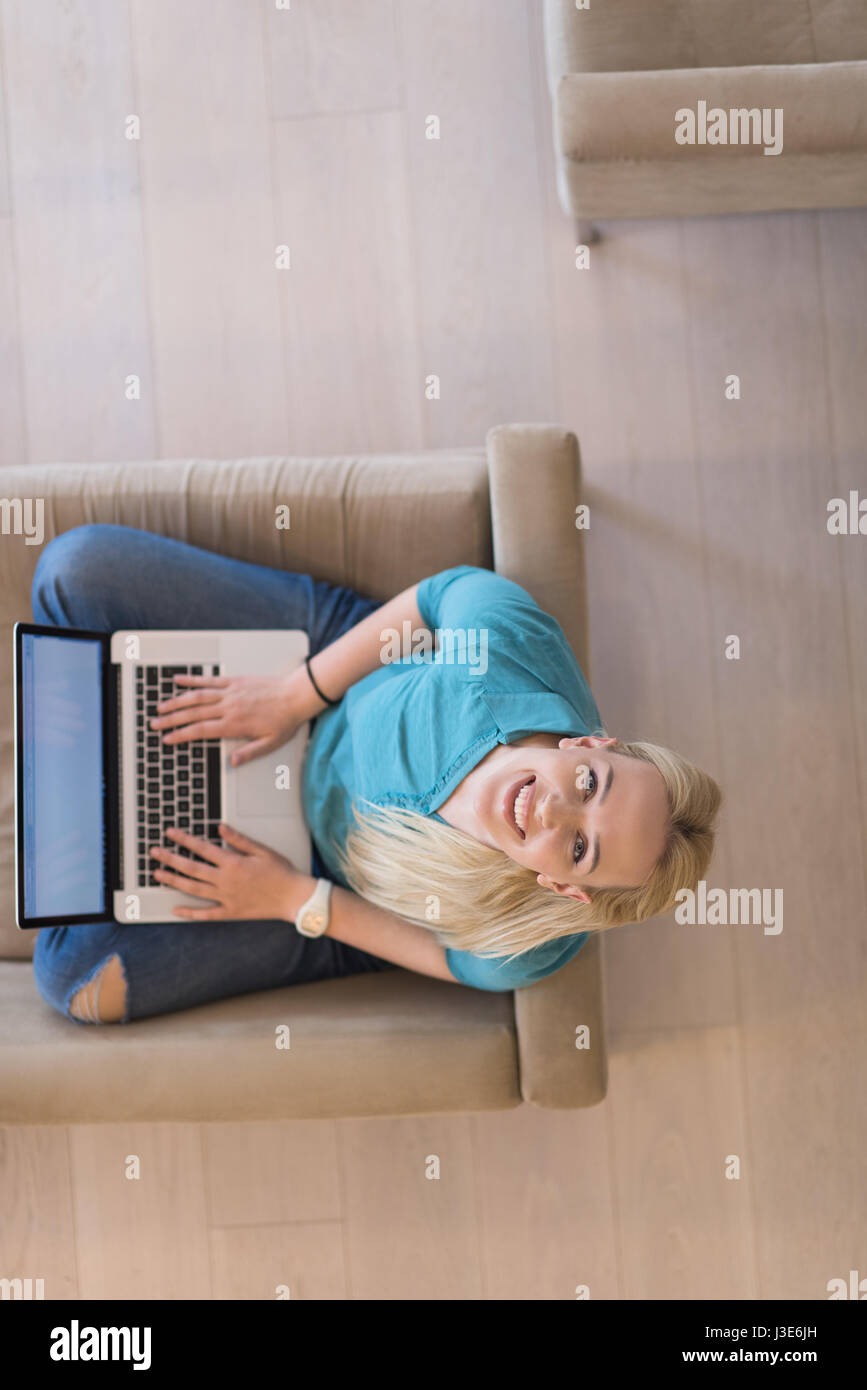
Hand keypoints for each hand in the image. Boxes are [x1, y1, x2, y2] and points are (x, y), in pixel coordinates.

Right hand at [150, 667, 317, 766]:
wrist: (296, 695)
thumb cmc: (285, 720)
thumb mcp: (270, 744)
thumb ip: (249, 753)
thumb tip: (232, 762)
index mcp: (234, 724)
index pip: (200, 730)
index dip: (181, 735)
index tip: (167, 739)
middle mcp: (228, 707)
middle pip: (192, 714)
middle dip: (171, 720)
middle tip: (154, 724)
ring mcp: (230, 692)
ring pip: (196, 697)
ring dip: (176, 702)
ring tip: (160, 707)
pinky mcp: (234, 681)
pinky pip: (209, 680)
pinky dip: (192, 680)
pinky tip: (178, 680)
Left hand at [150, 824, 312, 920]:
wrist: (293, 897)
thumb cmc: (281, 872)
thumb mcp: (262, 850)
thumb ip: (239, 839)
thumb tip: (220, 827)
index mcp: (233, 863)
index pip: (202, 848)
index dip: (184, 839)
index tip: (170, 833)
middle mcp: (225, 881)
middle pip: (191, 868)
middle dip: (170, 859)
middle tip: (155, 853)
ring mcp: (226, 898)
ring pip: (193, 889)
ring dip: (174, 881)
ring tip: (158, 875)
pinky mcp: (230, 912)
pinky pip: (206, 914)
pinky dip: (190, 912)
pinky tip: (176, 909)